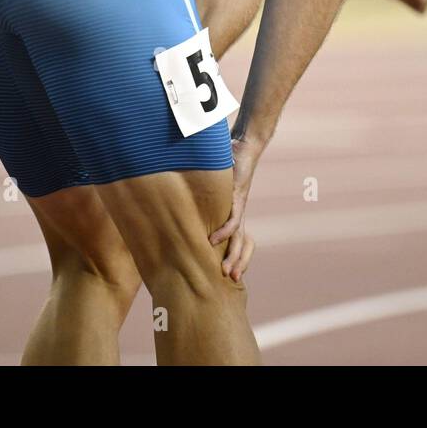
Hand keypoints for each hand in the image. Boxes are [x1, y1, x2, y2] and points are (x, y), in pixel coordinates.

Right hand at [210, 134, 261, 281]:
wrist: (244, 146)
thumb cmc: (228, 163)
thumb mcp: (215, 185)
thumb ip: (203, 194)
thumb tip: (182, 200)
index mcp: (234, 213)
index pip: (237, 240)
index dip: (235, 256)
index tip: (229, 273)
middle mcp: (238, 213)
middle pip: (240, 244)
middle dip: (237, 263)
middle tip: (231, 281)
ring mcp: (239, 206)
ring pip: (238, 237)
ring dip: (233, 255)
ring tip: (226, 271)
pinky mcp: (238, 196)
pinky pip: (232, 219)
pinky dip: (224, 232)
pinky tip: (214, 241)